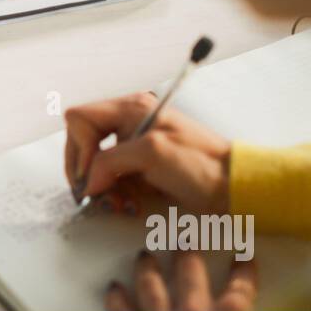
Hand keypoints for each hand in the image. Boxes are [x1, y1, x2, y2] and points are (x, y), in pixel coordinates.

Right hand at [63, 92, 230, 214]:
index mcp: (131, 108)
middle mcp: (128, 120)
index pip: (80, 120)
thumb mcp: (152, 154)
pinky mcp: (139, 164)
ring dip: (102, 186)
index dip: (79, 149)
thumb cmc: (202, 165)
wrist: (231, 186)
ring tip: (118, 202)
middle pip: (82, 141)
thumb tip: (87, 181)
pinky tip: (130, 202)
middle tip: (95, 193)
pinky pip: (112, 177)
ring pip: (95, 163)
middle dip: (87, 171)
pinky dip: (115, 192)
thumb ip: (111, 161)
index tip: (91, 175)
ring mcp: (133, 142)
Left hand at [106, 251, 256, 310]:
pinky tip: (112, 288)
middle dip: (187, 252)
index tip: (244, 257)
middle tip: (184, 236)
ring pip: (150, 286)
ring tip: (143, 254)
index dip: (244, 272)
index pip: (241, 289)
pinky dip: (116, 299)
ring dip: (147, 267)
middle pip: (190, 274)